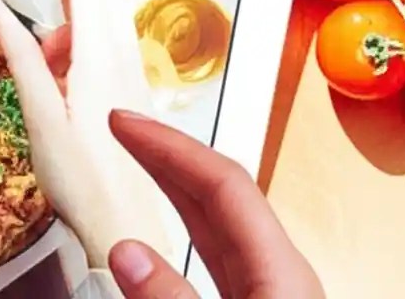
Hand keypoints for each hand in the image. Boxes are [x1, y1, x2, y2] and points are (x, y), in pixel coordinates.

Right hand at [0, 0, 174, 273]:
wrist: (130, 226)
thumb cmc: (83, 180)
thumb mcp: (39, 113)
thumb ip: (18, 50)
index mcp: (99, 53)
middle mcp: (121, 52)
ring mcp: (129, 67)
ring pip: (101, 10)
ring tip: (43, 39)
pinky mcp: (128, 85)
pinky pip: (100, 39)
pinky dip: (76, 30)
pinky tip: (57, 57)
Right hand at [105, 110, 323, 298]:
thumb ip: (173, 298)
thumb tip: (125, 250)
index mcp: (281, 270)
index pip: (223, 183)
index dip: (172, 147)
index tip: (124, 123)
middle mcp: (277, 270)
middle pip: (220, 194)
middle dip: (170, 153)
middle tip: (123, 125)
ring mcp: (268, 289)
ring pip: (217, 223)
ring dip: (176, 186)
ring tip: (139, 160)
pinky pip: (216, 251)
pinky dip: (184, 226)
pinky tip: (167, 228)